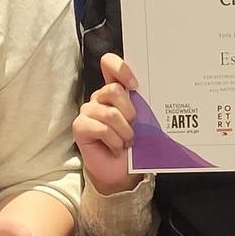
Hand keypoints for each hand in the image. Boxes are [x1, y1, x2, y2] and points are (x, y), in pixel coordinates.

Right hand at [72, 52, 140, 194]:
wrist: (120, 172)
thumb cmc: (132, 145)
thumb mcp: (143, 122)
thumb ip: (142, 105)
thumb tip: (154, 95)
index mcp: (114, 91)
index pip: (109, 64)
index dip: (121, 68)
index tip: (135, 85)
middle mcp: (99, 98)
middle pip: (113, 90)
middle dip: (129, 111)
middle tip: (134, 126)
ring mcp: (88, 111)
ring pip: (110, 113)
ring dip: (124, 131)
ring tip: (127, 141)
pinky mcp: (80, 127)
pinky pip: (101, 128)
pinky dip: (114, 141)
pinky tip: (116, 148)